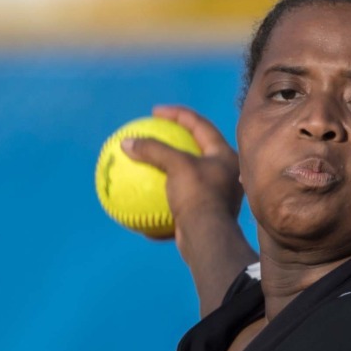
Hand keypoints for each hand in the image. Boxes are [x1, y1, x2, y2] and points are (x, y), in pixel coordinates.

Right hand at [122, 105, 242, 239]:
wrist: (208, 238)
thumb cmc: (198, 196)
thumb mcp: (176, 165)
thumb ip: (153, 149)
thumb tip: (126, 142)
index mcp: (224, 156)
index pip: (200, 125)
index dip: (177, 114)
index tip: (155, 112)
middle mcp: (224, 174)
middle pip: (196, 149)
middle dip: (173, 140)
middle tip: (152, 133)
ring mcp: (214, 195)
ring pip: (184, 178)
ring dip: (163, 172)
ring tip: (142, 166)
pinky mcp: (203, 214)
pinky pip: (177, 202)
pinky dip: (159, 200)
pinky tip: (139, 200)